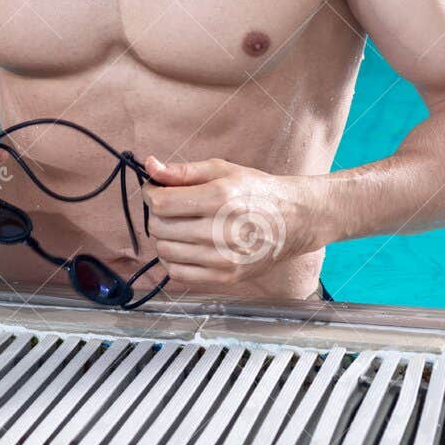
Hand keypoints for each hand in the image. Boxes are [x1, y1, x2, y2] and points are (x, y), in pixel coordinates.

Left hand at [143, 155, 325, 287]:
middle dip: (157, 214)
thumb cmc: (257, 191)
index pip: (161, 203)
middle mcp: (222, 231)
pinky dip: (173, 260)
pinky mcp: (225, 278)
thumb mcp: (222, 170)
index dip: (151, 193)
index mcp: (220, 199)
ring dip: (164, 237)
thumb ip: (183, 171)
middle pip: (160, 227)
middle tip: (170, 206)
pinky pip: (178, 274)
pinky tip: (186, 245)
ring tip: (180, 225)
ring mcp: (224, 259)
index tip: (156, 190)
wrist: (294, 220)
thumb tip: (150, 166)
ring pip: (165, 251)